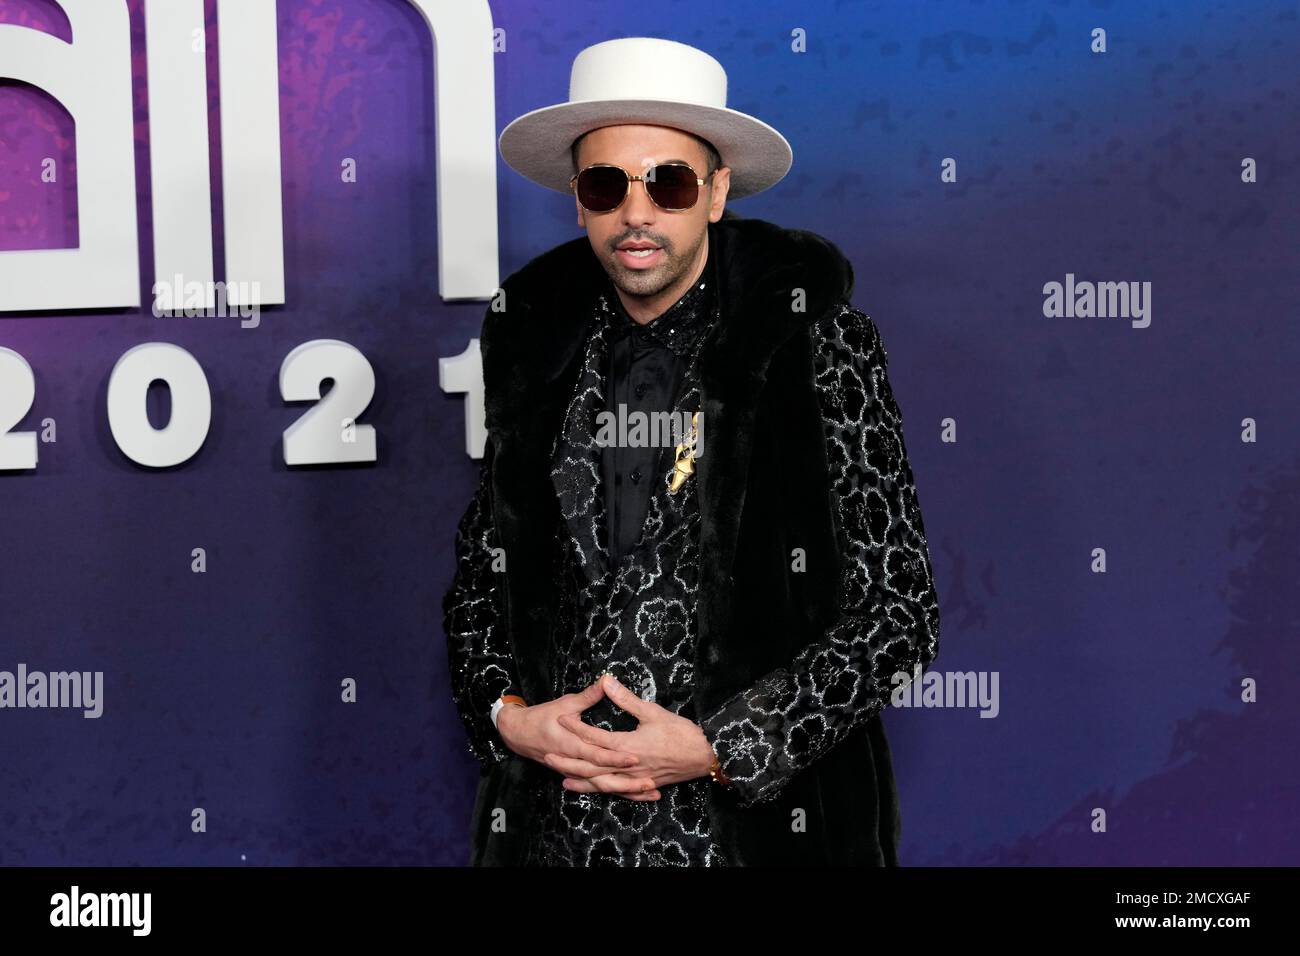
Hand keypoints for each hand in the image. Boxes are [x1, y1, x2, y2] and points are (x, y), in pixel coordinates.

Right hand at [496, 678, 647, 789]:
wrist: (519, 734)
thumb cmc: (543, 717)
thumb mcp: (566, 704)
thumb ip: (588, 696)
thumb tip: (606, 680)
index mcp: (571, 744)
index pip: (597, 754)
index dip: (616, 756)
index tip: (635, 757)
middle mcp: (575, 762)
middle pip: (603, 776)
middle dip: (627, 781)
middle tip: (651, 781)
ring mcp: (575, 771)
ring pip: (603, 786)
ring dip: (626, 791)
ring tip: (650, 792)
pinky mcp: (577, 775)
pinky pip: (598, 787)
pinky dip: (617, 791)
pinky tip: (635, 795)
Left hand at [550, 672, 717, 800]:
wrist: (704, 756)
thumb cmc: (681, 732)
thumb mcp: (652, 712)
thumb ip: (626, 699)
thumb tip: (607, 681)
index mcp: (628, 744)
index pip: (595, 736)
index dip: (577, 727)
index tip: (561, 719)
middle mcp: (628, 765)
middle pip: (592, 765)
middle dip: (569, 761)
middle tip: (548, 756)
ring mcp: (635, 778)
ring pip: (603, 782)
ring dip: (582, 781)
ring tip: (563, 779)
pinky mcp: (643, 785)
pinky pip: (619, 791)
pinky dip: (604, 791)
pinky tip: (595, 790)